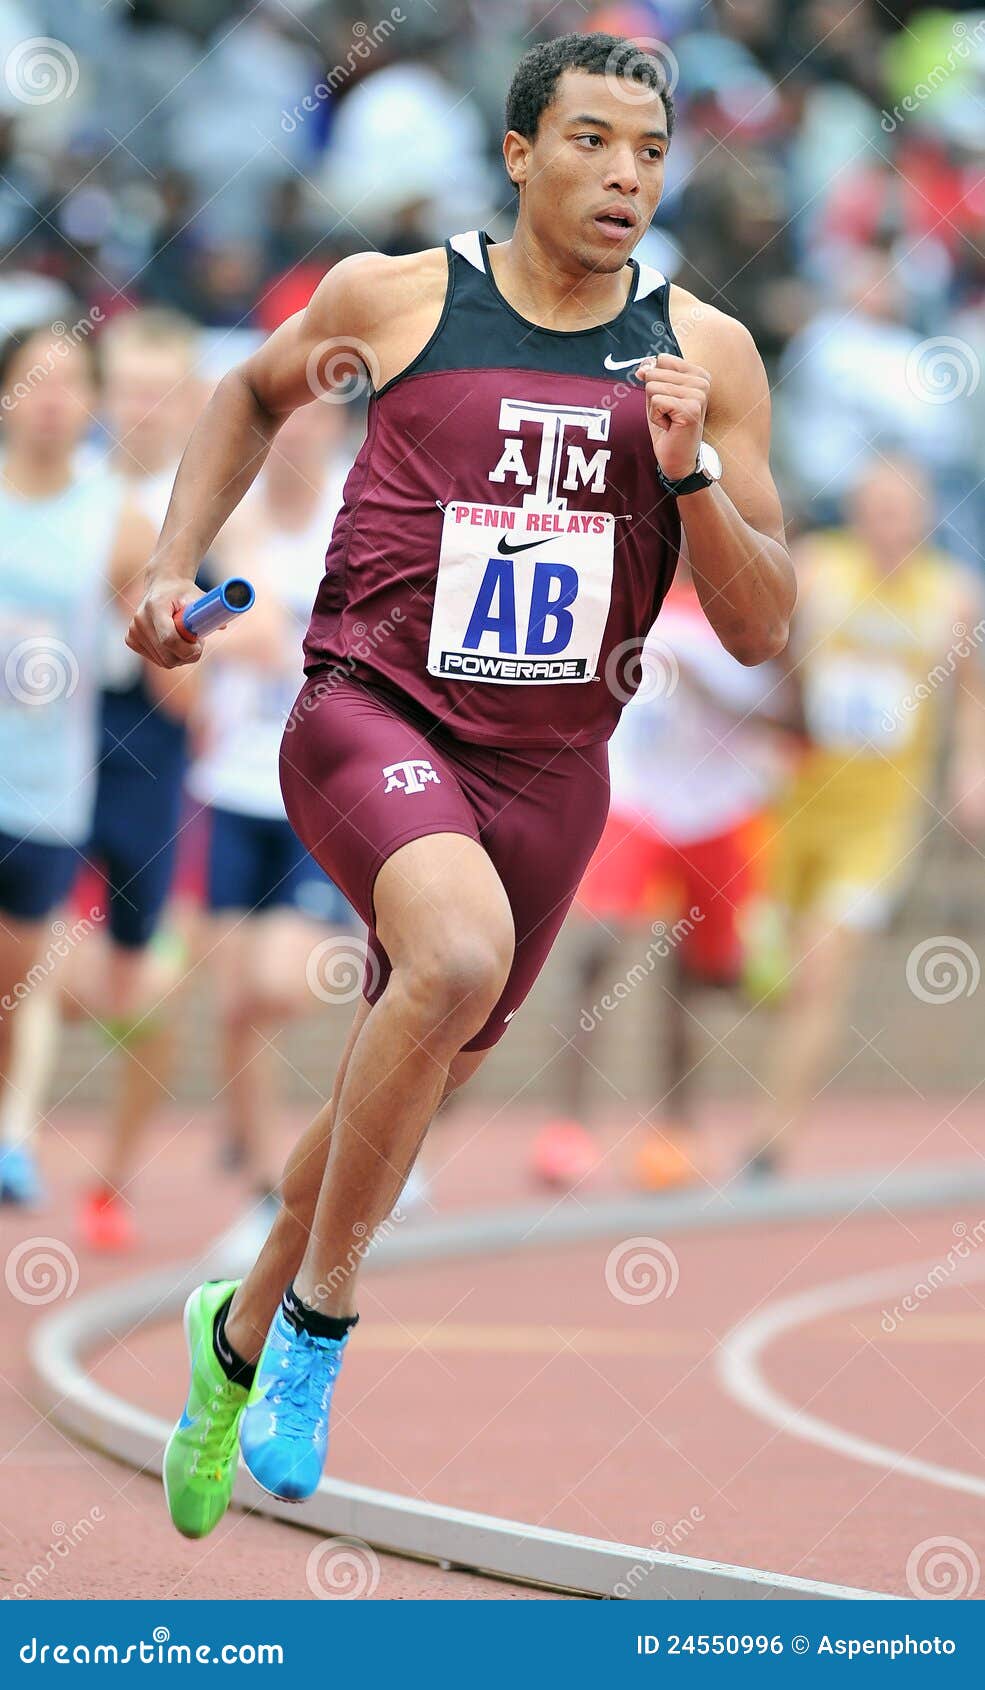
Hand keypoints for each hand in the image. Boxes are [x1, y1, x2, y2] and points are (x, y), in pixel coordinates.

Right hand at [126, 575, 202, 668]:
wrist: (163, 585)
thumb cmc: (184, 593)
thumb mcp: (200, 598)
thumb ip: (211, 611)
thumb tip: (223, 626)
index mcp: (155, 606)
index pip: (169, 639)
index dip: (188, 649)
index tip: (200, 645)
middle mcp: (140, 619)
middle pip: (167, 657)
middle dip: (187, 656)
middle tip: (197, 644)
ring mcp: (133, 631)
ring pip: (163, 662)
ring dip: (179, 656)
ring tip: (184, 638)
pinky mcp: (130, 639)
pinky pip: (156, 660)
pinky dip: (168, 656)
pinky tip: (171, 640)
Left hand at [637, 352, 710, 481]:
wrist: (677, 458)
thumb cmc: (669, 427)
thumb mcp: (657, 395)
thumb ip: (652, 374)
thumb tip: (643, 366)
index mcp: (698, 374)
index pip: (662, 359)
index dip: (655, 382)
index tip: (668, 401)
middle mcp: (703, 381)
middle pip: (655, 373)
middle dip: (653, 397)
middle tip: (668, 414)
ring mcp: (699, 394)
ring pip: (652, 387)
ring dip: (654, 408)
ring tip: (669, 420)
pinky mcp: (691, 409)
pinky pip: (655, 401)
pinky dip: (655, 417)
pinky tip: (670, 426)